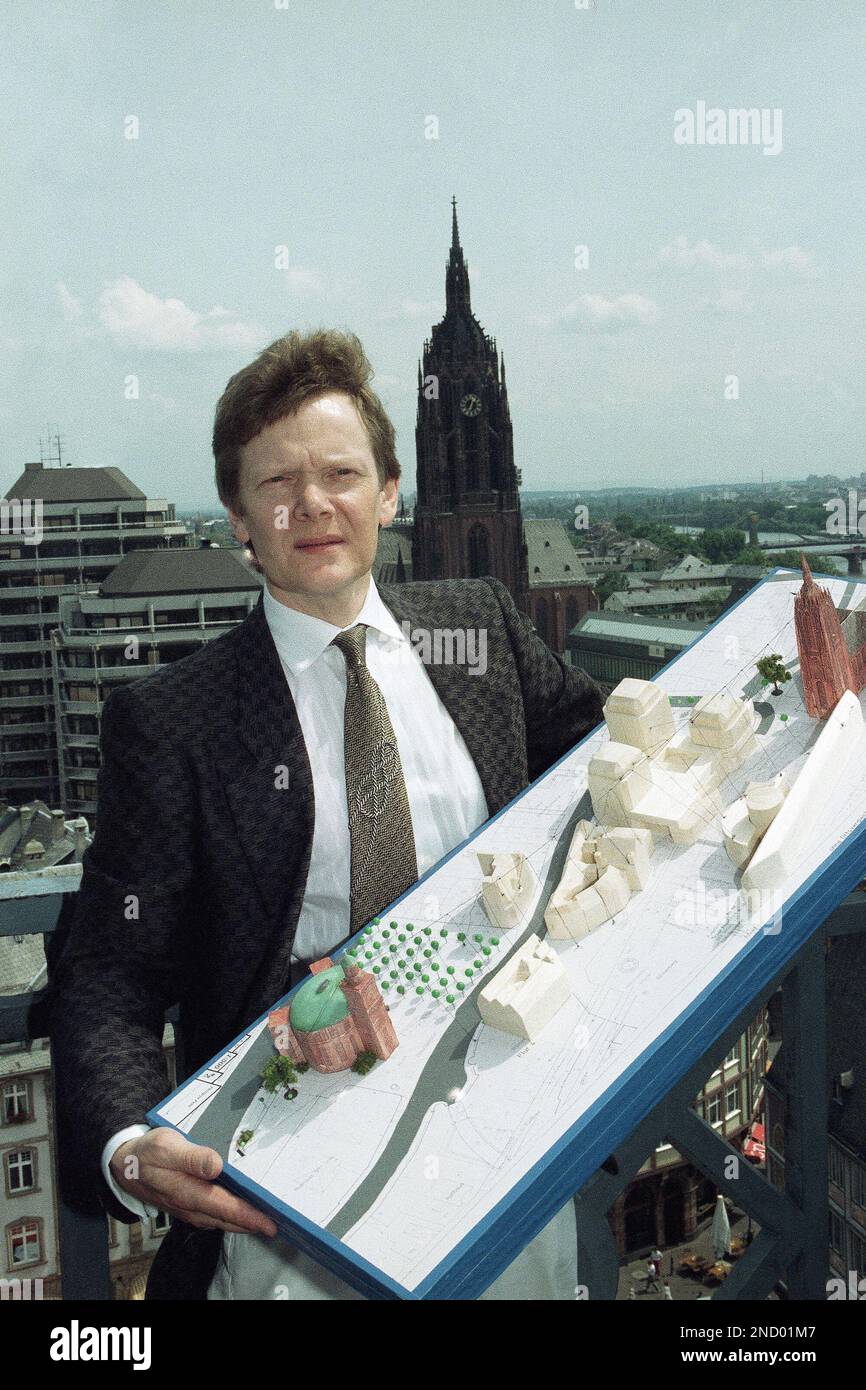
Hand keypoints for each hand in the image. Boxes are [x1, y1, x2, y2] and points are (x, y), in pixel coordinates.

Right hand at [110, 1128, 277, 1237]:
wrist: (123, 1164)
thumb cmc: (147, 1152)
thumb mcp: (166, 1146)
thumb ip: (191, 1157)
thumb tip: (215, 1166)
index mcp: (186, 1191)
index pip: (223, 1207)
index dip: (247, 1216)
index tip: (268, 1222)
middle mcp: (189, 1205)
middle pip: (226, 1219)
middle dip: (252, 1223)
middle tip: (276, 1224)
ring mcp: (187, 1208)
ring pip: (220, 1220)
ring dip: (241, 1222)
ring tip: (264, 1219)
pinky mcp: (186, 1205)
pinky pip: (212, 1215)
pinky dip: (228, 1216)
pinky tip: (238, 1210)